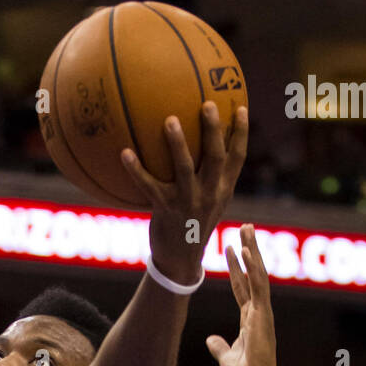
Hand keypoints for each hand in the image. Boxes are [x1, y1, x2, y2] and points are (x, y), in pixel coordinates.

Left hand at [121, 103, 247, 286]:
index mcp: (223, 190)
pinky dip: (136, 170)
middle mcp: (209, 195)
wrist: (180, 261)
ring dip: (177, 144)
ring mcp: (188, 202)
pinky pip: (149, 186)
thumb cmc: (192, 225)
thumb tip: (205, 145)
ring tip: (169, 120)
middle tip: (208, 104)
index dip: (241, 133)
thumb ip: (211, 177)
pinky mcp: (165, 210)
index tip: (242, 107)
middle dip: (213, 130)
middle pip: (216, 157)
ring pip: (185, 169)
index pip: (238, 158)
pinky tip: (124, 153)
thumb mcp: (210, 203)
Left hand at [206, 223, 278, 365]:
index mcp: (249, 319)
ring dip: (252, 249)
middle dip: (248, 250)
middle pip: (251, 273)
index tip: (231, 249)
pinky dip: (252, 267)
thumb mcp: (226, 357)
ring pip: (257, 273)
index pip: (241, 286)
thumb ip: (219, 347)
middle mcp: (257, 310)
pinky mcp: (263, 313)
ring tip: (247, 229)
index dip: (236, 268)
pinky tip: (246, 250)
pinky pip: (258, 285)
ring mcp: (261, 310)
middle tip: (246, 227)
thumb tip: (210, 340)